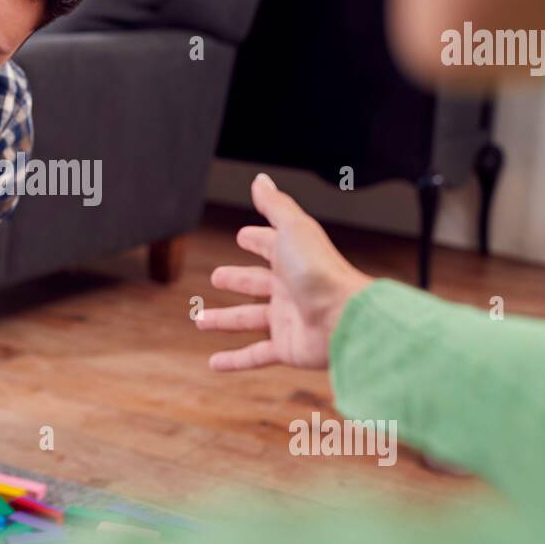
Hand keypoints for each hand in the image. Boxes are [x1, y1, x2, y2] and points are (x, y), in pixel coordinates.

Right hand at [196, 173, 371, 370]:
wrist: (344, 318)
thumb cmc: (321, 271)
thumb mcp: (294, 228)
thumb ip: (275, 205)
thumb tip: (260, 179)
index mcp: (293, 258)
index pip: (271, 245)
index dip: (257, 240)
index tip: (243, 237)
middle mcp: (291, 288)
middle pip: (257, 282)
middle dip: (237, 279)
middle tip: (216, 278)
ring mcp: (289, 320)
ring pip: (249, 319)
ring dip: (225, 320)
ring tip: (200, 321)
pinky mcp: (287, 348)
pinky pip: (255, 355)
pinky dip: (235, 360)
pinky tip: (214, 363)